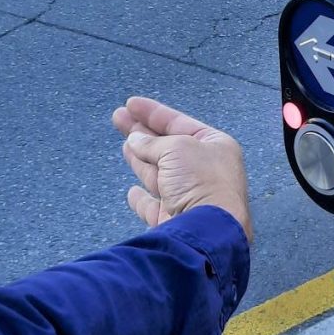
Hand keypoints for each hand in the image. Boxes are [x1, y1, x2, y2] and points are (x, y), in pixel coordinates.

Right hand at [112, 96, 253, 241]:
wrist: (207, 231)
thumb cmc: (200, 180)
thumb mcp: (177, 148)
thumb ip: (154, 143)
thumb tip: (136, 139)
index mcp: (215, 145)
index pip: (179, 123)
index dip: (154, 112)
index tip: (130, 103)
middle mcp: (204, 170)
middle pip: (167, 146)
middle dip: (142, 132)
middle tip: (118, 117)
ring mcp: (189, 196)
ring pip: (160, 173)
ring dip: (141, 158)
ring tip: (126, 143)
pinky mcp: (174, 221)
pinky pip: (155, 206)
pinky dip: (143, 199)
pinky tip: (132, 193)